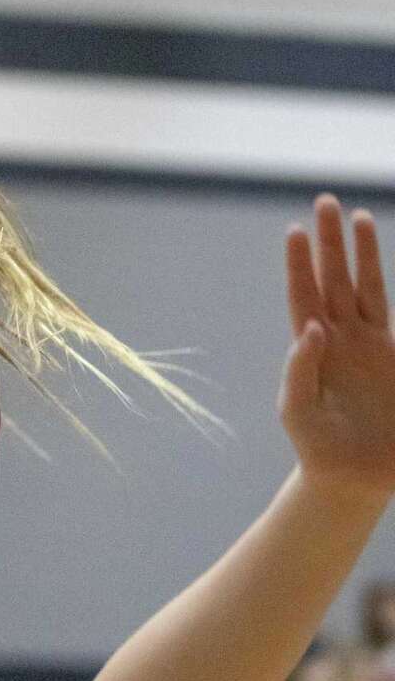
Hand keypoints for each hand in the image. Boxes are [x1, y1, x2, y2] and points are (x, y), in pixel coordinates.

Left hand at [280, 196, 394, 499]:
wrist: (352, 479)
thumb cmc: (317, 448)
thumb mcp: (297, 410)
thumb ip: (300, 370)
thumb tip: (311, 328)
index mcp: (314, 350)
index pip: (305, 297)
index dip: (300, 265)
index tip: (296, 231)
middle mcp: (341, 340)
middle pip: (334, 280)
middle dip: (330, 243)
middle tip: (324, 202)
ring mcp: (371, 347)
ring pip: (366, 289)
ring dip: (363, 255)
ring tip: (359, 217)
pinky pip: (392, 315)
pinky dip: (385, 290)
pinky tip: (381, 270)